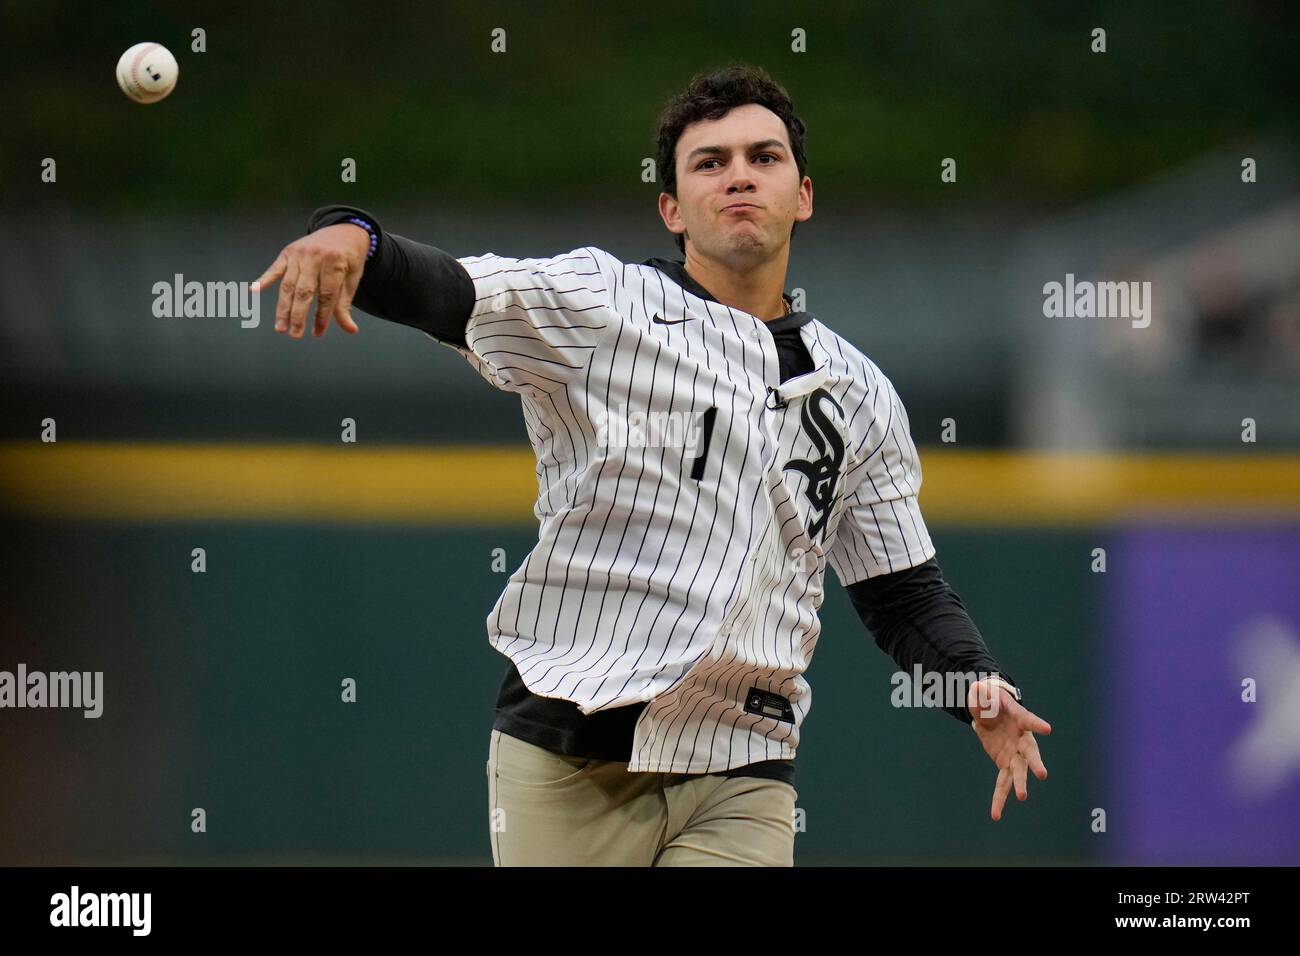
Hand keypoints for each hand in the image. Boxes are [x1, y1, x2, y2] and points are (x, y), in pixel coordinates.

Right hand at [251, 223, 370, 337]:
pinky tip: (253, 290)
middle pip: (304, 291)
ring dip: (283, 308)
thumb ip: (346, 303)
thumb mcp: (353, 278)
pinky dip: (264, 279)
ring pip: (288, 285)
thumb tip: (351, 330)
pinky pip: (275, 268)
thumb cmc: (349, 258)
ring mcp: (299, 254)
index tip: (318, 333)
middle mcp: (315, 257)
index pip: (326, 295)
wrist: (342, 229)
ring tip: (280, 328)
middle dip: (298, 315)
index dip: (322, 316)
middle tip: (294, 335)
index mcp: (335, 262)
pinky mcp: (287, 253)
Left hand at [967, 679, 1050, 821]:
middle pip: (1030, 753)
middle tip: (1042, 774)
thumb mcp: (983, 694)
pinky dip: (999, 799)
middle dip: (1035, 763)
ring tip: (1022, 797)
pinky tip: (995, 815)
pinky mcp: (1004, 764)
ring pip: (1018, 772)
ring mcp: (1014, 754)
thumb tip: (975, 692)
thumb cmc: (990, 700)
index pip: (1029, 720)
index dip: (1037, 725)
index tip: (1047, 730)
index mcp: (1019, 718)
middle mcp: (1021, 739)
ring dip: (1019, 784)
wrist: (989, 710)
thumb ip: (980, 696)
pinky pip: (1002, 784)